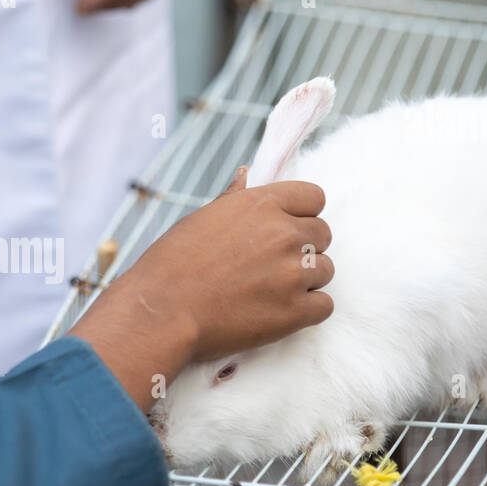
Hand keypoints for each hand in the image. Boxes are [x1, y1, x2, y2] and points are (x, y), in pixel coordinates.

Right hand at [69, 167, 333, 411]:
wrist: (161, 313)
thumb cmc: (170, 266)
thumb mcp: (200, 219)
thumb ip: (234, 199)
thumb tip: (246, 172)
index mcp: (261, 204)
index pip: (314, 198)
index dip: (301, 215)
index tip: (283, 232)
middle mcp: (284, 233)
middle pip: (323, 234)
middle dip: (303, 249)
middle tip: (270, 268)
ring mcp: (293, 272)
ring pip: (325, 270)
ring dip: (305, 281)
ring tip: (269, 292)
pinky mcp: (295, 311)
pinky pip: (324, 306)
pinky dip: (306, 311)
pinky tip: (277, 312)